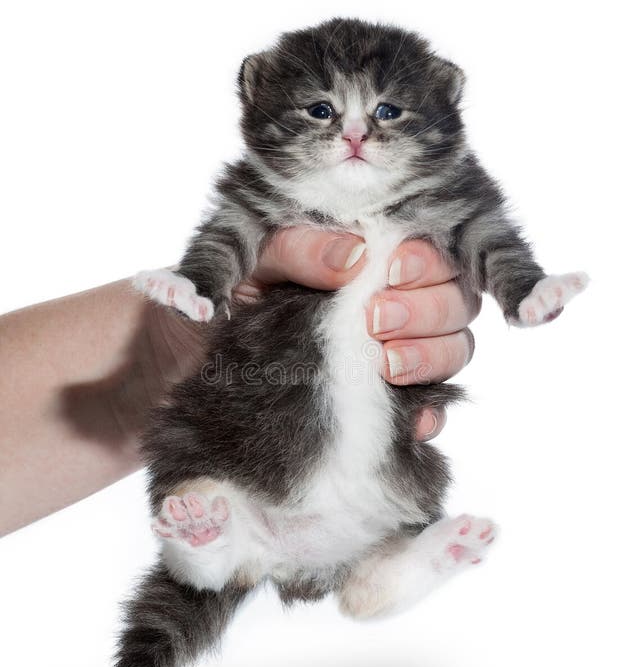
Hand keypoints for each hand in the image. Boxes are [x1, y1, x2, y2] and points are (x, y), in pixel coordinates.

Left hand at [235, 227, 479, 439]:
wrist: (182, 364)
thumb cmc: (218, 298)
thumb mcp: (248, 257)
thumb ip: (296, 246)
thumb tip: (354, 256)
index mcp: (368, 255)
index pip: (428, 250)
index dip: (425, 260)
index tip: (389, 270)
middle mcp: (393, 301)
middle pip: (456, 301)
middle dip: (428, 309)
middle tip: (375, 321)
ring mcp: (394, 353)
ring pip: (454, 350)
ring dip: (431, 357)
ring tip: (386, 365)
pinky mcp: (384, 403)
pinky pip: (432, 407)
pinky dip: (429, 413)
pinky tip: (411, 419)